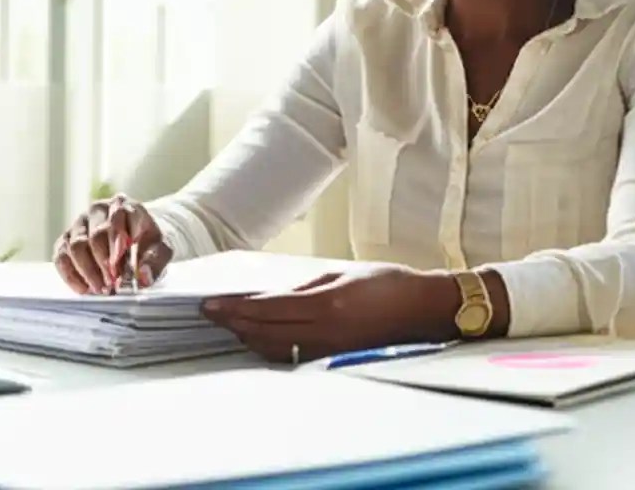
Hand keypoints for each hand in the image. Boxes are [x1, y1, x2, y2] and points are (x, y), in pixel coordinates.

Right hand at [52, 196, 171, 294]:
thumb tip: (142, 276)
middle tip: (112, 284)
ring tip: (102, 289)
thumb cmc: (149, 242)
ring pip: (75, 246)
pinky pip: (61, 257)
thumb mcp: (162, 248)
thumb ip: (156, 260)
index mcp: (123, 205)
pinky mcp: (66, 240)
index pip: (116, 219)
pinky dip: (71, 275)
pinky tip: (84, 289)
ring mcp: (79, 224)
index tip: (119, 267)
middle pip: (94, 236)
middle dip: (102, 263)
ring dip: (87, 271)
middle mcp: (98, 210)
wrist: (138, 238)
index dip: (116, 244)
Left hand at [200, 266, 460, 362]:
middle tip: (211, 314)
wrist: (424, 310)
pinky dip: (269, 348)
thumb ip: (304, 289)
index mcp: (325, 305)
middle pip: (264, 333)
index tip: (210, 305)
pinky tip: (259, 339)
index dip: (234, 309)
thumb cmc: (389, 284)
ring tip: (230, 325)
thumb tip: (272, 298)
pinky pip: (292, 357)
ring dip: (248, 338)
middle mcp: (324, 332)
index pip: (266, 310)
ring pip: (274, 349)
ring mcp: (329, 350)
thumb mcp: (342, 275)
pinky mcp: (335, 359)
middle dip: (234, 324)